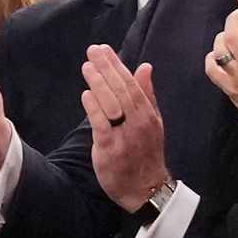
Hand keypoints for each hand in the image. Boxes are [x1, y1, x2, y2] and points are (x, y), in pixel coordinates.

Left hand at [80, 45, 166, 210]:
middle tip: (93, 50)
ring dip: (99, 84)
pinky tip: (86, 95)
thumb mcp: (151, 122)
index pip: (132, 85)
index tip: (104, 48)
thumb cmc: (145, 151)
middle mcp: (139, 123)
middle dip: (107, 69)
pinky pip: (102, 126)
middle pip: (122, 91)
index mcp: (148, 115)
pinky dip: (95, 109)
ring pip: (112, 106)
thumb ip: (146, 94)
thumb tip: (145, 67)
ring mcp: (125, 136)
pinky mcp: (111, 149)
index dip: (118, 66)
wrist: (145, 188)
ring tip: (87, 66)